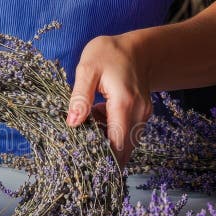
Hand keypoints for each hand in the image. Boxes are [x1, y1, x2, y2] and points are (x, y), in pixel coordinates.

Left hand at [66, 33, 152, 167]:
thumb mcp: (87, 68)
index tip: (88, 168)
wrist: (137, 47)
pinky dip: (111, 132)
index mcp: (124, 104)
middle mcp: (138, 113)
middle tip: (81, 159)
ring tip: (86, 129)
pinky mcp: (141, 114)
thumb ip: (80, 96)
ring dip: (106, 142)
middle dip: (104, 157)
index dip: (104, 160)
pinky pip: (127, 132)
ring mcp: (142, 114)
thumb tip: (73, 123)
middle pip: (123, 148)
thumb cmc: (109, 54)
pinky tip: (97, 116)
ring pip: (126, 142)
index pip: (117, 143)